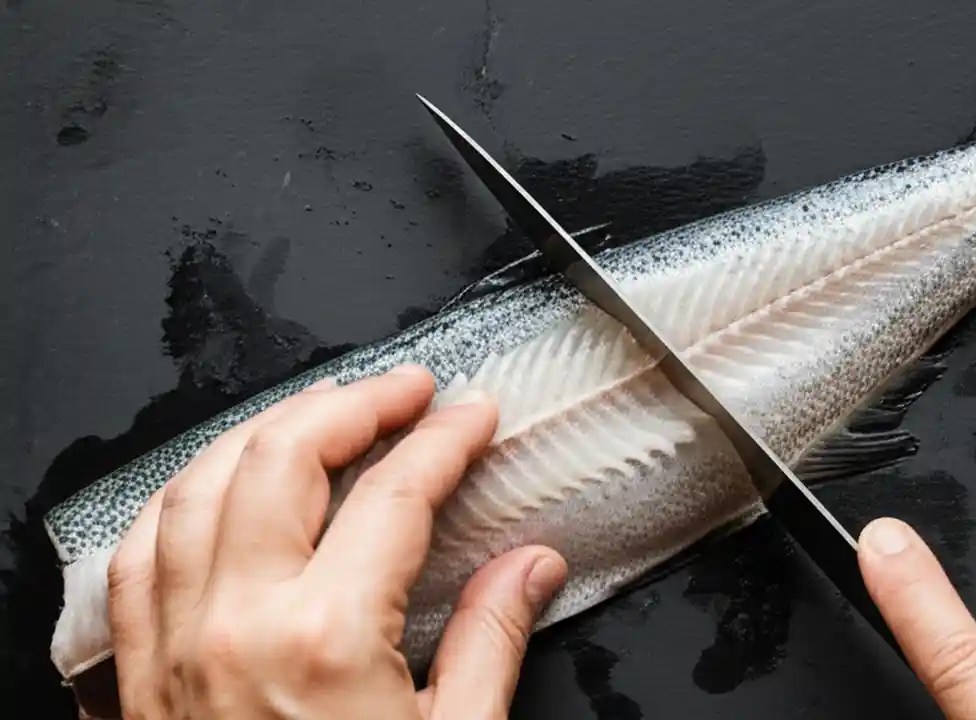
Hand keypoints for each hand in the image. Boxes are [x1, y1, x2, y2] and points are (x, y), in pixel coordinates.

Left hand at [107, 364, 567, 718]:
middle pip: (283, 457)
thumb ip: (491, 643)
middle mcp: (235, 627)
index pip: (395, 492)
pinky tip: (217, 492)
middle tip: (406, 393)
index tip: (472, 416)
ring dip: (262, 433)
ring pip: (196, 486)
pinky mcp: (139, 681)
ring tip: (317, 417)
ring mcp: (173, 649)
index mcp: (325, 642)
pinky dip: (180, 500)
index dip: (444, 438)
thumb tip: (530, 567)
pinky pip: (136, 555)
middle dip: (354, 404)